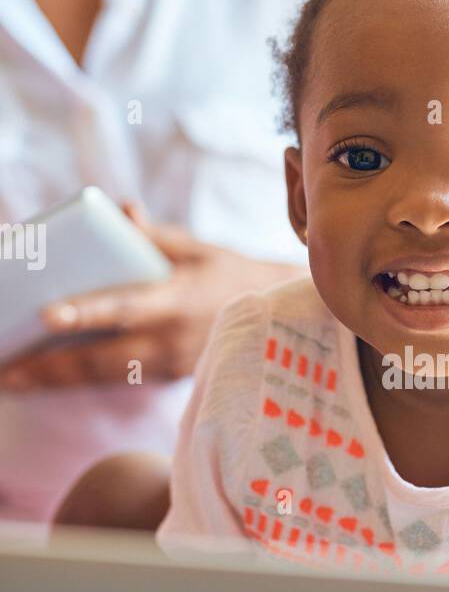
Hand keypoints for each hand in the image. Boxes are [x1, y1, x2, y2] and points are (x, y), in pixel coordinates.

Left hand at [0, 203, 297, 389]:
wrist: (278, 319)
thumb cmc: (229, 274)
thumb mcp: (198, 248)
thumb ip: (156, 235)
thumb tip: (120, 211)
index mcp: (180, 301)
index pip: (126, 308)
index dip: (87, 312)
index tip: (49, 315)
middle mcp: (173, 341)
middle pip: (102, 359)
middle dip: (50, 367)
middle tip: (6, 371)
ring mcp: (170, 365)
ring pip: (104, 377)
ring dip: (54, 379)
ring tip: (11, 379)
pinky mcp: (168, 378)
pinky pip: (116, 380)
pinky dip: (79, 379)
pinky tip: (45, 377)